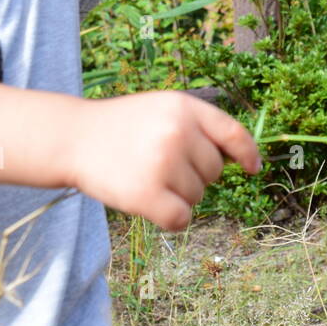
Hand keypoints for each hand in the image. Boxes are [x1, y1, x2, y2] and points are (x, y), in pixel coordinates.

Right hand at [68, 90, 261, 230]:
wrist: (73, 138)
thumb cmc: (122, 126)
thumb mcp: (162, 109)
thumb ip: (197, 125)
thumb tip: (238, 157)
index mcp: (184, 107)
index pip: (233, 133)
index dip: (247, 154)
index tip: (253, 168)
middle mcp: (177, 132)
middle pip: (214, 172)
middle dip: (195, 175)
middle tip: (161, 166)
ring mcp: (162, 162)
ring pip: (198, 196)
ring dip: (178, 195)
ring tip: (147, 176)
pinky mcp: (145, 193)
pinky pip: (181, 218)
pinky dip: (172, 218)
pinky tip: (152, 205)